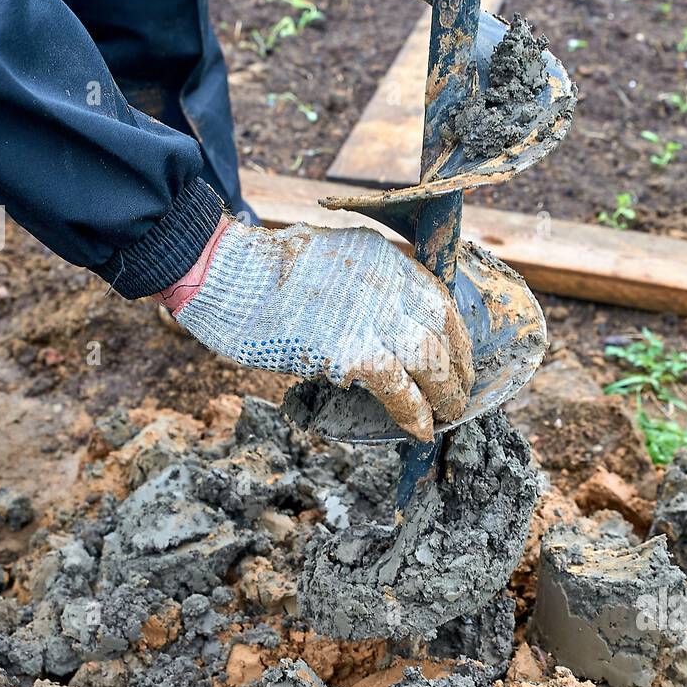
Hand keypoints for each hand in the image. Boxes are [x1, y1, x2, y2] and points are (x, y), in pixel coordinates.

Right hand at [156, 218, 473, 440]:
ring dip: (447, 392)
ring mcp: (374, 317)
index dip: (453, 332)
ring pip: (433, 360)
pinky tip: (420, 430)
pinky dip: (416, 412)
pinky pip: (401, 388)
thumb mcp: (328, 261)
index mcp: (382, 257)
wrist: (227, 274)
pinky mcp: (353, 351)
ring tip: (449, 414)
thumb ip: (358, 286)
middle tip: (459, 391)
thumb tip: (370, 322)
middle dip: (458, 365)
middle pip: (444, 328)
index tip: (456, 355)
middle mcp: (388, 283)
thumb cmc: (259, 272)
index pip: (436, 297)